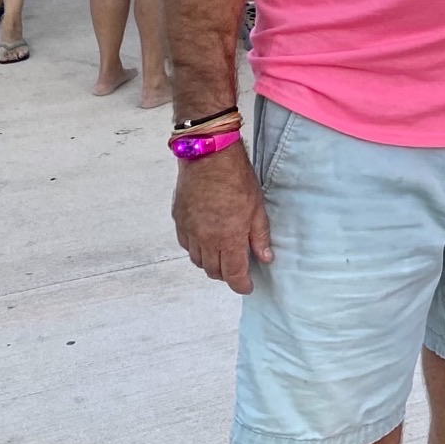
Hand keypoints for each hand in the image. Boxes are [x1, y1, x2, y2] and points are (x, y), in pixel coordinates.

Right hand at [173, 147, 273, 294]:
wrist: (208, 157)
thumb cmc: (236, 179)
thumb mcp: (257, 208)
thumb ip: (260, 237)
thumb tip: (265, 258)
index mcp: (228, 238)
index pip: (233, 274)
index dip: (241, 285)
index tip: (248, 287)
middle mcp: (206, 240)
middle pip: (214, 271)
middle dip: (227, 275)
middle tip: (237, 269)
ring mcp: (189, 231)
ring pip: (197, 261)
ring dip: (210, 263)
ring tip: (222, 255)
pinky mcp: (179, 221)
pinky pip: (186, 246)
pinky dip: (196, 249)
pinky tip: (205, 241)